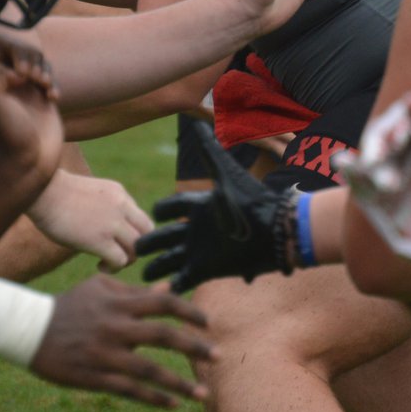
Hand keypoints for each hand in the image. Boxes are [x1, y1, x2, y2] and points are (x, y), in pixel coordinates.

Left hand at [0, 28, 62, 180]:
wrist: (28, 163)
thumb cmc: (7, 136)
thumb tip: (16, 69)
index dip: (13, 48)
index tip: (20, 70)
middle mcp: (6, 84)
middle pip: (21, 50)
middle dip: (32, 58)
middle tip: (32, 79)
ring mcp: (25, 93)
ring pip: (38, 63)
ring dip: (45, 69)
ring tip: (44, 87)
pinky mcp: (42, 103)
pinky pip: (50, 80)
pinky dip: (54, 84)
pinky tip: (53, 99)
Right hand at [31, 169, 153, 269]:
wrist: (41, 192)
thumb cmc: (53, 194)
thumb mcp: (87, 193)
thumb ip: (101, 206)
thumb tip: (100, 227)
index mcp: (118, 193)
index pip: (140, 216)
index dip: (132, 232)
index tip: (116, 240)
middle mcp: (121, 206)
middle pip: (147, 232)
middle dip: (137, 247)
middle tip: (119, 254)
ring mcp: (113, 223)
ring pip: (138, 248)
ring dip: (127, 260)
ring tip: (108, 262)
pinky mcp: (100, 240)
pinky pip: (121, 260)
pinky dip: (114, 268)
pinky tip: (100, 266)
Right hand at [31, 274, 214, 407]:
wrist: (29, 329)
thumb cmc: (70, 305)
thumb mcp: (101, 289)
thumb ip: (136, 291)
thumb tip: (169, 288)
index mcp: (119, 303)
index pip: (163, 304)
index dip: (190, 313)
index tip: (209, 323)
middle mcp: (115, 327)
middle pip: (163, 336)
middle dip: (194, 347)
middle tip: (220, 356)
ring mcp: (105, 354)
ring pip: (149, 370)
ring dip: (181, 383)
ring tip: (205, 394)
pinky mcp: (94, 376)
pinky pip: (129, 391)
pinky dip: (154, 399)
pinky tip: (174, 405)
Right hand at [135, 120, 293, 291]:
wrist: (276, 231)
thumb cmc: (252, 200)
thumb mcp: (225, 174)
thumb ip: (210, 151)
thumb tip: (198, 121)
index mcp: (201, 206)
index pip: (172, 208)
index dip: (160, 211)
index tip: (150, 213)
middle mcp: (199, 229)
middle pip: (165, 236)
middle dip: (148, 243)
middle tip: (134, 249)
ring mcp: (203, 250)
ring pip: (171, 260)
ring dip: (157, 267)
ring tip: (141, 273)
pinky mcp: (209, 269)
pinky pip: (185, 278)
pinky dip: (173, 284)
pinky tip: (158, 290)